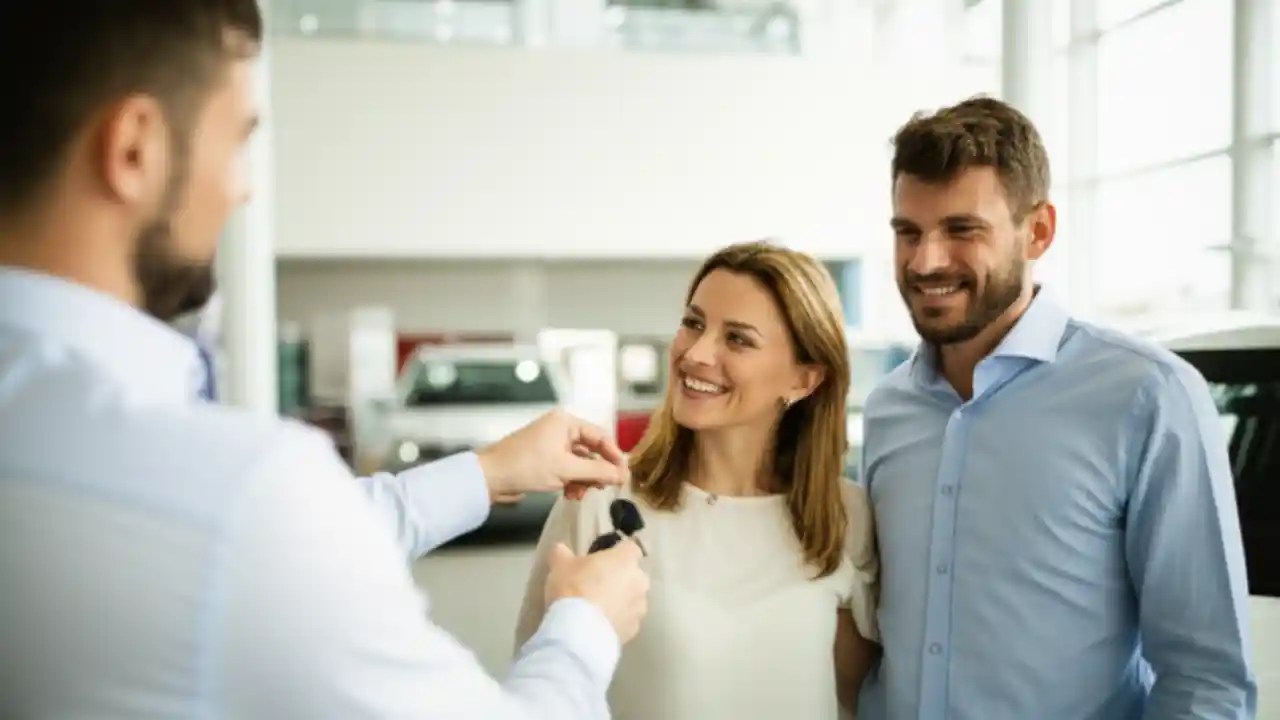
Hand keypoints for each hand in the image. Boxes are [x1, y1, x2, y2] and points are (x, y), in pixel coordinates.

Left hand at [475, 409, 628, 500]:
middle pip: (592, 450)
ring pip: (580, 462)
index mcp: (566, 422)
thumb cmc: (526, 466)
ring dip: (584, 479)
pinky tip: (569, 494)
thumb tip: (621, 475)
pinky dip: (572, 481)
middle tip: (602, 488)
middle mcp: (561, 429)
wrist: (490, 477)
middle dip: (596, 471)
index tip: (623, 476)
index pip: (601, 436)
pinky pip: (568, 469)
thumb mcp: (566, 469)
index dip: (614, 456)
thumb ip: (597, 471)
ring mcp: (552, 444)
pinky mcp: (545, 459)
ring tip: (579, 493)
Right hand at [545, 540, 648, 643]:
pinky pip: (627, 620)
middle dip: (620, 578)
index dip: (617, 553)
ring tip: (598, 609)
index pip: (630, 548)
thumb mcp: (560, 565)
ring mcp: (639, 608)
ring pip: (633, 600)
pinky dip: (617, 621)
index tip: (602, 559)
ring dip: (621, 601)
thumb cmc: (573, 588)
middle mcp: (639, 582)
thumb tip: (560, 549)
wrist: (578, 633)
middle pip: (633, 575)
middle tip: (597, 584)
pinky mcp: (634, 630)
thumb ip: (562, 553)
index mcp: (625, 560)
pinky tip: (599, 625)